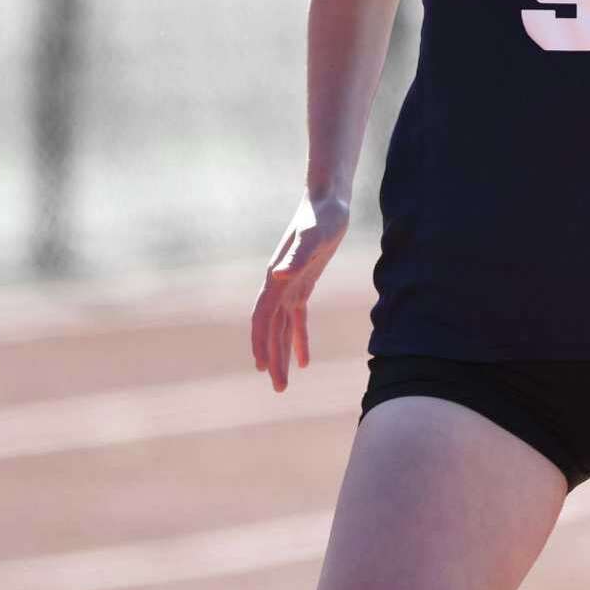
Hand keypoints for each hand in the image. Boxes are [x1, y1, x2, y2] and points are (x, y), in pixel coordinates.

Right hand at [250, 192, 348, 392]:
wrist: (328, 200)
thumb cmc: (322, 217)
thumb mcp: (315, 237)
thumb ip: (297, 257)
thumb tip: (278, 275)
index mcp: (276, 278)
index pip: (263, 318)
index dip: (261, 344)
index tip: (264, 369)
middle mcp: (278, 284)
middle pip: (270, 329)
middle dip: (272, 358)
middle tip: (279, 389)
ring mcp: (289, 286)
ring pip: (281, 328)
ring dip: (281, 354)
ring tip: (284, 381)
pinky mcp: (303, 285)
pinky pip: (297, 319)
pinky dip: (299, 340)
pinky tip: (304, 361)